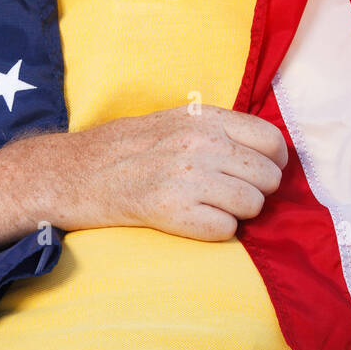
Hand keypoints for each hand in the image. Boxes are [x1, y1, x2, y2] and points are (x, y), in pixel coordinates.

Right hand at [62, 103, 288, 240]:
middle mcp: (202, 143)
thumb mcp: (179, 120)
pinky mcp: (173, 211)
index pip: (272, 140)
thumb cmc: (132, 147)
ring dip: (237, 213)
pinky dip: (215, 231)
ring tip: (210, 207)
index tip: (259, 172)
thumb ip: (220, 129)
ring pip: (252, 206)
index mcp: (206, 118)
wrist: (77, 171)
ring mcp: (188, 177)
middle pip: (268, 178)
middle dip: (255, 191)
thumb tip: (267, 152)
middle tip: (229, 193)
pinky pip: (226, 231)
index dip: (273, 162)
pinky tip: (193, 220)